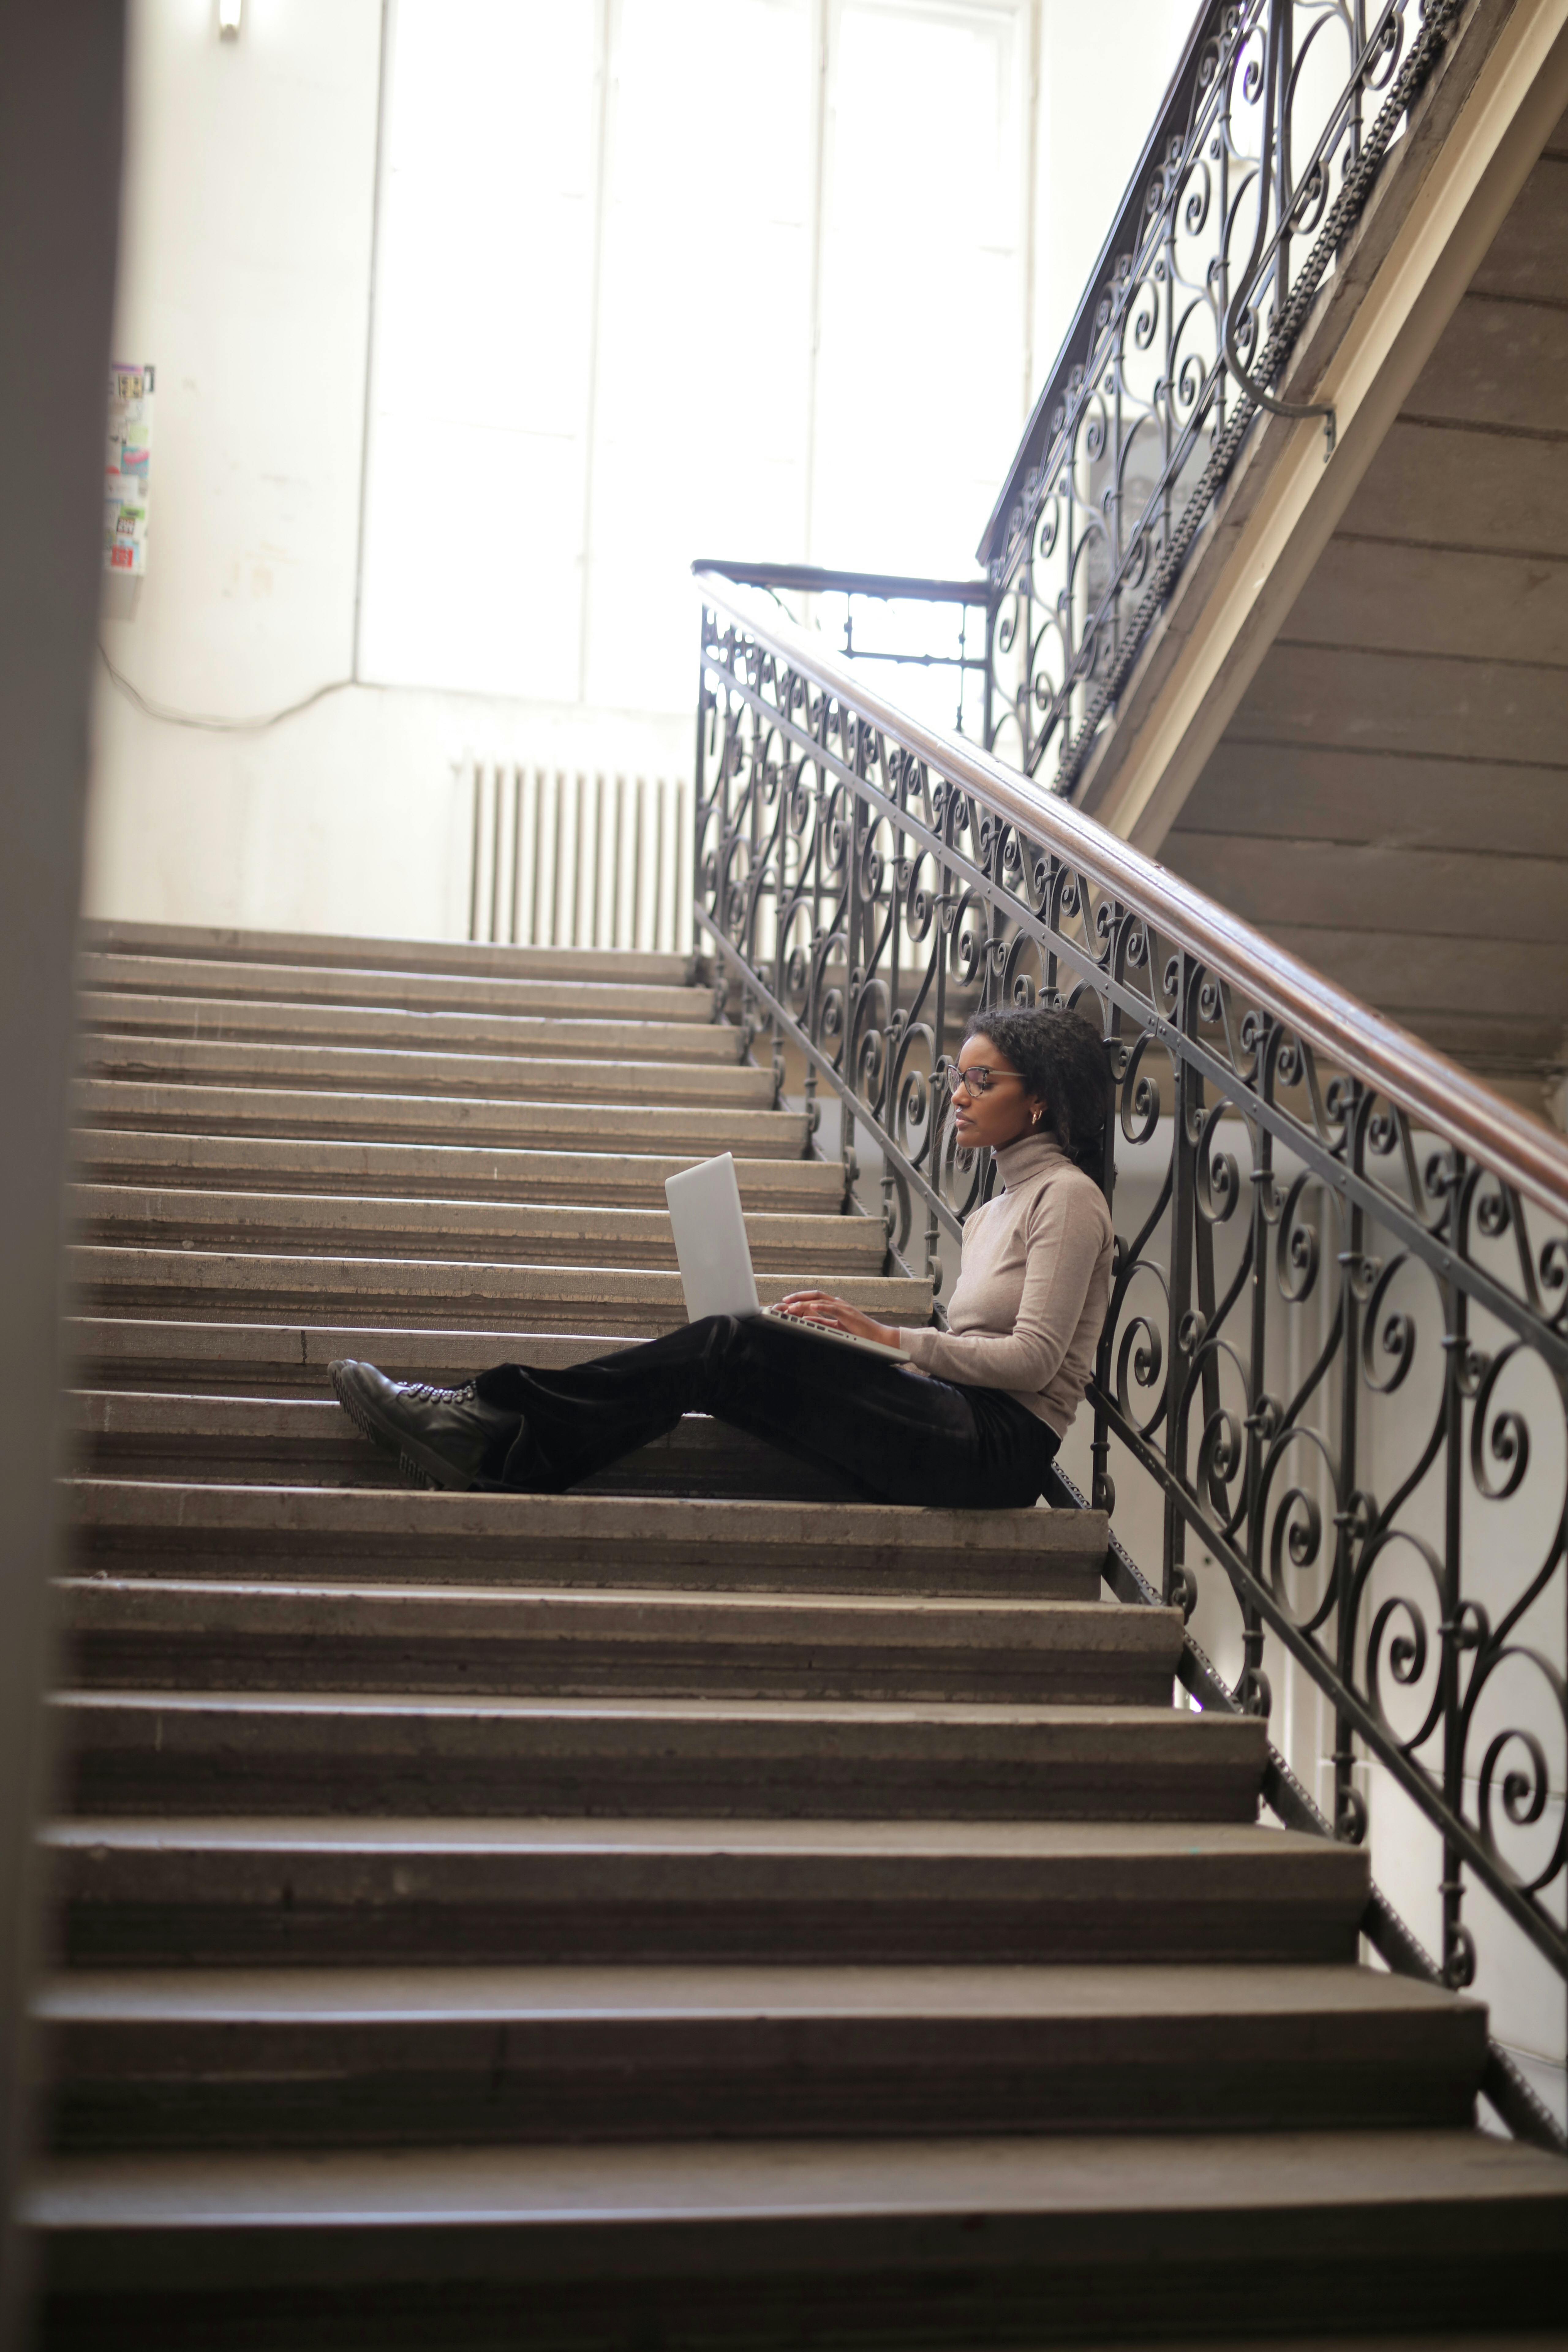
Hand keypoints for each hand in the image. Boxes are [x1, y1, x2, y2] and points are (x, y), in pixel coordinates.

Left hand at [774, 1291, 900, 1349]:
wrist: (877, 1337)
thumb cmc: (859, 1333)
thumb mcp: (837, 1327)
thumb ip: (823, 1323)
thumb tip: (808, 1320)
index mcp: (836, 1305)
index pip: (816, 1298)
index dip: (802, 1298)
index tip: (789, 1301)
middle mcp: (838, 1303)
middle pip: (815, 1294)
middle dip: (798, 1296)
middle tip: (785, 1300)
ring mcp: (842, 1306)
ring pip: (819, 1299)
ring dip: (803, 1302)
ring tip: (791, 1306)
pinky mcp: (846, 1313)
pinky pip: (829, 1308)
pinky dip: (817, 1307)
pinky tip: (808, 1309)